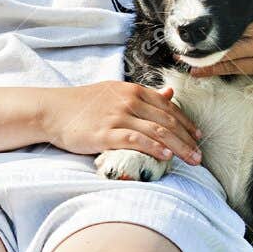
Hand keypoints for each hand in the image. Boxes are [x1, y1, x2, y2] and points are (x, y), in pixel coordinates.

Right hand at [47, 82, 203, 165]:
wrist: (52, 110)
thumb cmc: (83, 104)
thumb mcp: (116, 92)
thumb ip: (144, 95)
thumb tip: (170, 94)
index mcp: (133, 90)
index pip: (168, 107)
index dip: (186, 123)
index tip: (198, 137)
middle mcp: (128, 101)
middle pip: (167, 121)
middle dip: (187, 139)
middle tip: (200, 156)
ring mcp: (117, 117)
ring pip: (157, 132)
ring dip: (178, 147)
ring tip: (192, 160)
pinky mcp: (105, 133)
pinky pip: (135, 140)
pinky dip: (153, 148)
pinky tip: (166, 157)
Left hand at [182, 0, 252, 78]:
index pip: (232, 16)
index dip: (210, 19)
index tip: (190, 18)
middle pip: (226, 38)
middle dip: (201, 42)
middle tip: (177, 41)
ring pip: (228, 57)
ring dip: (203, 59)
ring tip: (181, 57)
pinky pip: (235, 70)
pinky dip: (214, 70)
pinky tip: (197, 70)